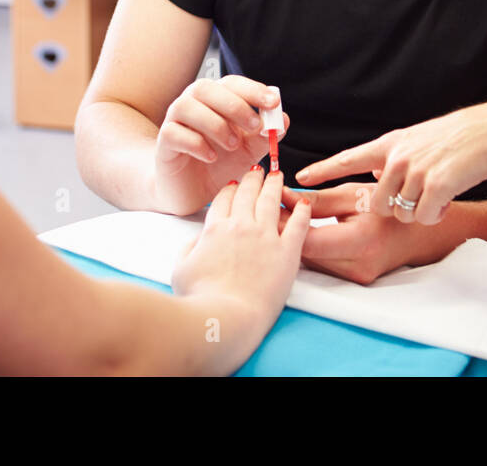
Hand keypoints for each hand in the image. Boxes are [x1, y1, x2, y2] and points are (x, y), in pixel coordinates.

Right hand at [155, 76, 287, 208]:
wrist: (192, 190)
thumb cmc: (221, 162)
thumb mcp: (250, 150)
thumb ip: (266, 135)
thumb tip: (283, 119)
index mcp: (216, 98)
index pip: (233, 83)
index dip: (253, 90)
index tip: (273, 103)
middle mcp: (193, 103)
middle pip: (207, 88)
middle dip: (235, 105)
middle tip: (255, 126)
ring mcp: (175, 121)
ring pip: (187, 106)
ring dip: (215, 124)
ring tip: (233, 145)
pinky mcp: (164, 143)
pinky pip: (174, 133)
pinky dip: (196, 143)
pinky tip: (211, 157)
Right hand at [171, 169, 311, 332]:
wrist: (225, 317)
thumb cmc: (200, 299)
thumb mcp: (181, 270)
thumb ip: (190, 249)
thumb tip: (197, 241)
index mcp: (215, 230)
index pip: (223, 200)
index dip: (229, 189)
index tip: (234, 184)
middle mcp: (241, 227)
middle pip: (248, 194)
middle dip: (253, 178)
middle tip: (259, 170)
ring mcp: (266, 237)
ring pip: (272, 201)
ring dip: (275, 185)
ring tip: (278, 175)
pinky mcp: (287, 253)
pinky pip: (298, 226)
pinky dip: (303, 212)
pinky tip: (305, 203)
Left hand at [276, 184, 430, 284]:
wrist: (417, 234)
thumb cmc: (387, 208)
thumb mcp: (354, 194)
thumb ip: (317, 200)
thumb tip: (282, 196)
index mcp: (360, 240)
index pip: (308, 241)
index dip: (284, 226)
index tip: (267, 207)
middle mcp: (358, 266)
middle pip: (305, 255)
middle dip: (285, 233)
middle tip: (267, 211)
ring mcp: (355, 278)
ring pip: (310, 262)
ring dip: (293, 242)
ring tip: (280, 219)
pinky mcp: (352, 281)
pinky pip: (321, 266)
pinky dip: (308, 250)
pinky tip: (299, 234)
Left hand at [294, 101, 486, 225]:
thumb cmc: (461, 138)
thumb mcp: (419, 139)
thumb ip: (395, 157)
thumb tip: (376, 176)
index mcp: (392, 143)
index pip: (349, 159)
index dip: (323, 171)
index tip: (299, 180)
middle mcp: (398, 156)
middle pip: (375, 203)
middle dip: (392, 211)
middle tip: (415, 201)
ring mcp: (415, 171)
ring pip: (399, 213)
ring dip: (416, 212)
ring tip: (435, 196)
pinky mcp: (435, 186)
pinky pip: (423, 216)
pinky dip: (434, 215)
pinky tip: (446, 202)